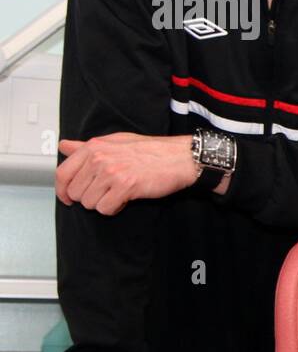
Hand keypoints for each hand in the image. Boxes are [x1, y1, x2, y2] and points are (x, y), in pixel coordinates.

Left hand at [56, 133, 198, 213]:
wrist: (180, 158)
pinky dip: (114, 208)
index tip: (68, 197)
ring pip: (89, 203)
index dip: (62, 190)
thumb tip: (64, 146)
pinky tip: (125, 199)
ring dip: (103, 204)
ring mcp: (111, 172)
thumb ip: (87, 147)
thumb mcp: (115, 142)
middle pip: (75, 192)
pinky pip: (105, 209)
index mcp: (94, 147)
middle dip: (89, 198)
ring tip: (118, 194)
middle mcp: (99, 158)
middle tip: (106, 193)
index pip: (63, 174)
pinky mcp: (125, 186)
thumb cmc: (151, 151)